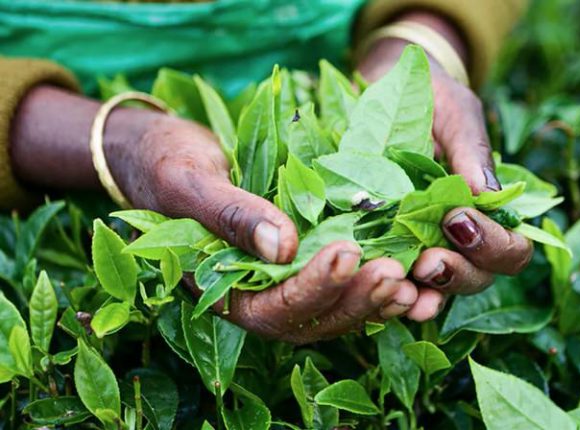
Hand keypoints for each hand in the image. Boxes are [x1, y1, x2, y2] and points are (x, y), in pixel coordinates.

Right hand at [12, 86, 418, 341]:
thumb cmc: (164, 164)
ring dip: (373, 299)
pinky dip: (374, 283)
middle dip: (355, 299)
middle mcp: (257, 294)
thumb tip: (281, 247)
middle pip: (312, 318)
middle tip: (395, 272)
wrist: (162, 152)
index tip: (346, 252)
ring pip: (334, 309)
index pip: (272, 306)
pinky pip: (342, 284)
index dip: (312, 286)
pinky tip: (409, 271)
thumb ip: (229, 215)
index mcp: (222, 288)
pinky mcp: (304, 260)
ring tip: (412, 278)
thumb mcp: (187, 181)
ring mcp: (283, 281)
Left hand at [357, 13, 533, 320]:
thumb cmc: (433, 97)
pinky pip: (394, 280)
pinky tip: (383, 290)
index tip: (458, 221)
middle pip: (477, 278)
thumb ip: (472, 153)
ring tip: (405, 277)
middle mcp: (459, 236)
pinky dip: (392, 290)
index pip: (510, 250)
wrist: (386, 86)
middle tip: (429, 261)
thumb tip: (484, 195)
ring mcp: (422, 245)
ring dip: (425, 292)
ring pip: (438, 289)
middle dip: (457, 274)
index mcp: (488, 209)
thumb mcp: (456, 116)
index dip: (493, 247)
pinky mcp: (384, 245)